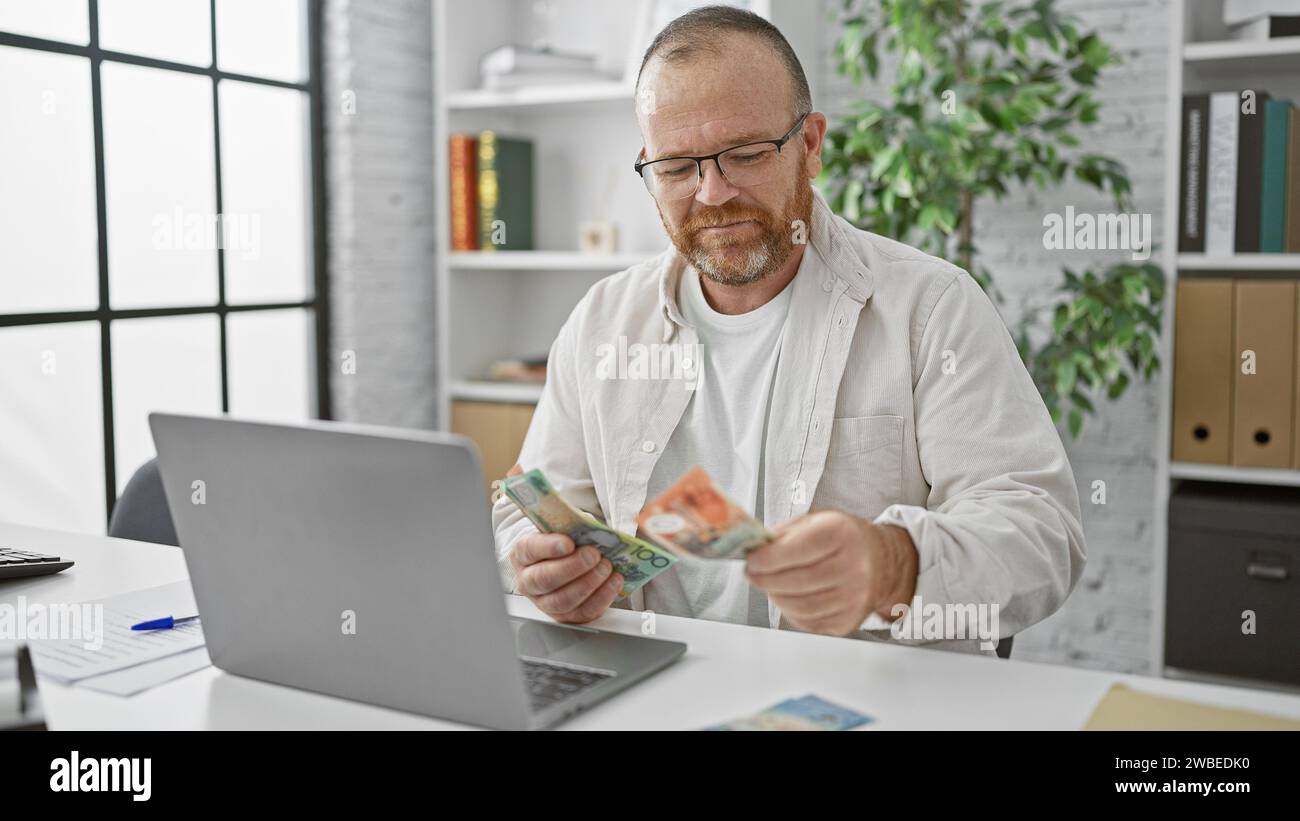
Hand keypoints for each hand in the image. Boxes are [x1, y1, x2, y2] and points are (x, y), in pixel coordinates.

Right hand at [510, 532, 623, 623]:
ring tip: (606, 567)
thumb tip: (593, 531)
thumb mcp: (563, 528)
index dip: (549, 547)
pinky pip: (583, 612)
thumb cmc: (562, 542)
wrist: (563, 561)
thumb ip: (572, 528)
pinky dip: (602, 597)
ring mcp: (545, 603)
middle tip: (593, 555)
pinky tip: (614, 581)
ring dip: (588, 583)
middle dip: (572, 567)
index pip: (530, 550)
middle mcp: (528, 581)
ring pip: (562, 600)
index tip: (569, 543)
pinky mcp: (566, 616)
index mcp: (523, 554)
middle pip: (544, 579)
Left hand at [745, 510, 917, 635]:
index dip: (767, 558)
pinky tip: (790, 596)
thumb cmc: (844, 539)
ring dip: (775, 596)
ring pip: (798, 606)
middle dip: (765, 579)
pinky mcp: (848, 621)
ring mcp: (853, 598)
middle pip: (795, 581)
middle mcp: (853, 567)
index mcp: (841, 535)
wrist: (882, 562)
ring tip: (770, 585)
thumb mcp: (816, 521)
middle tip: (753, 574)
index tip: (751, 560)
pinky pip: (807, 621)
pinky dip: (790, 610)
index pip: (797, 550)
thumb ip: (782, 534)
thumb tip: (752, 549)